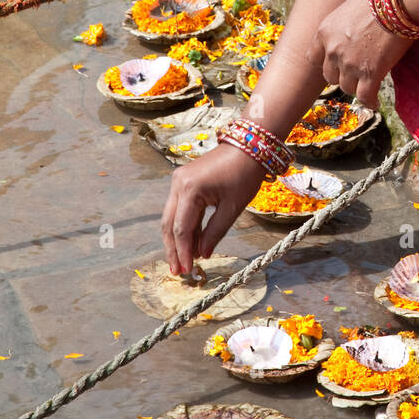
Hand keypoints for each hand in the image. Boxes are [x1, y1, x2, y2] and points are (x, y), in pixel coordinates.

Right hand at [160, 142, 263, 274]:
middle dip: (173, 249)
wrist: (249, 146)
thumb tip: (203, 254)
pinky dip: (184, 225)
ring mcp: (178, 180)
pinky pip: (179, 208)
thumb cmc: (245, 174)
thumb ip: (215, 232)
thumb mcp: (233, 207)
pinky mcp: (183, 180)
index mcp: (190, 190)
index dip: (184, 252)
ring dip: (176, 239)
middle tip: (178, 271)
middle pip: (169, 224)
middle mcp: (178, 184)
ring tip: (181, 262)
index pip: (182, 229)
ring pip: (171, 216)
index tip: (188, 270)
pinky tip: (189, 243)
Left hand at [308, 0, 411, 105]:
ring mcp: (350, 63)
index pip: (313, 58)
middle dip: (342, 75)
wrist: (396, 3)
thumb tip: (351, 34)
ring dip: (357, 86)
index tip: (335, 65)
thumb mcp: (348, 10)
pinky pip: (364, 96)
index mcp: (324, 32)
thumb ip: (342, 28)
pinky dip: (369, 101)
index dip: (326, 63)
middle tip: (356, 73)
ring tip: (368, 85)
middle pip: (331, 76)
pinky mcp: (370, 73)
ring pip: (347, 87)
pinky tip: (375, 102)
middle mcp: (332, 50)